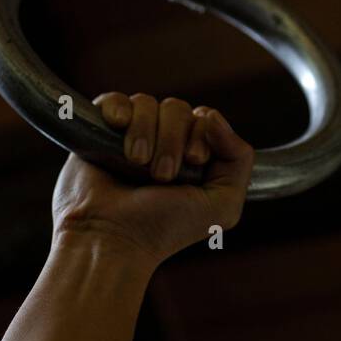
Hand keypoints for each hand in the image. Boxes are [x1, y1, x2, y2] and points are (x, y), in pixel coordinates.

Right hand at [51, 93, 254, 266]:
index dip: (201, 134)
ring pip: (147, 103)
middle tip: (161, 174)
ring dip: (145, 132)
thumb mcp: (222, 204)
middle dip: (172, 139)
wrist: (109, 239)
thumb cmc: (164, 228)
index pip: (206, 118)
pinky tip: (116, 126)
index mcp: (195, 153)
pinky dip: (117, 109)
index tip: (192, 161)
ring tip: (137, 164)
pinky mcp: (101, 132)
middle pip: (178, 108)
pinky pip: (114, 100)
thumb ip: (239, 160)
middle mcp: (165, 141)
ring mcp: (133, 135)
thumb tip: (213, 116)